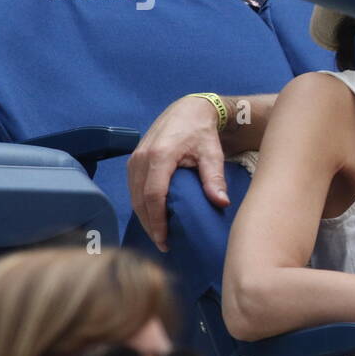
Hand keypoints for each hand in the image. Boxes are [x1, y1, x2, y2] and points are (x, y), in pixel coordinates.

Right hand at [128, 95, 229, 252]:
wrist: (188, 110)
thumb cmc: (202, 132)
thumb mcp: (212, 153)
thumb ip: (214, 178)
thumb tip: (221, 203)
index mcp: (159, 156)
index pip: (153, 196)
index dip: (157, 221)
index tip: (165, 240)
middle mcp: (141, 158)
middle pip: (139, 200)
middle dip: (150, 225)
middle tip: (164, 245)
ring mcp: (134, 159)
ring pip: (133, 196)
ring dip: (144, 217)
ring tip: (159, 236)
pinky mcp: (133, 160)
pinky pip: (132, 188)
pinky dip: (140, 205)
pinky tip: (152, 218)